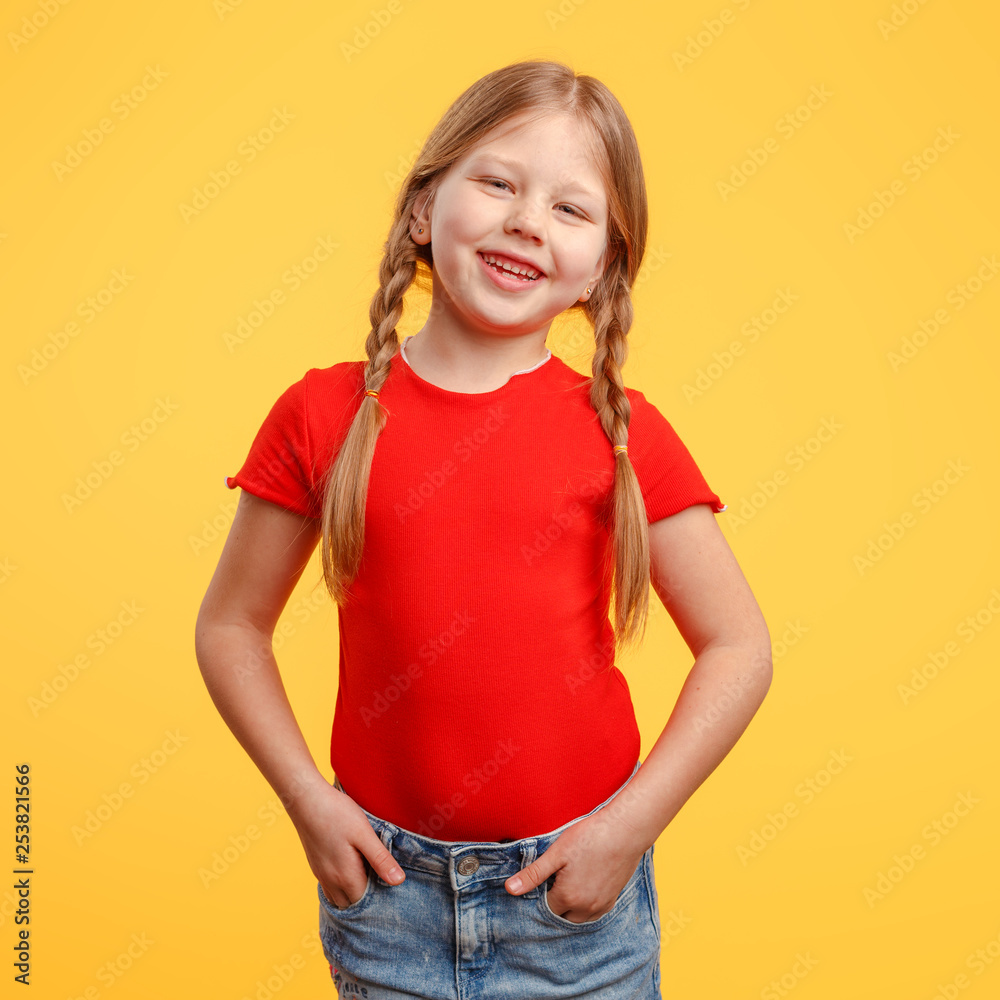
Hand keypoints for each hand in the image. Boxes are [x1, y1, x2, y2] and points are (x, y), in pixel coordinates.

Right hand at [285, 782, 404, 908]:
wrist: (306, 799)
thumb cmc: (336, 813)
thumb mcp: (364, 834)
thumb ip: (380, 859)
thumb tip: (398, 881)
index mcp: (345, 876)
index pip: (366, 902)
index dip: (380, 897)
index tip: (391, 884)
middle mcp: (330, 881)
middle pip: (352, 903)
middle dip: (367, 898)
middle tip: (383, 879)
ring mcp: (320, 874)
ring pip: (339, 898)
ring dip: (353, 893)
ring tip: (369, 874)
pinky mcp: (316, 865)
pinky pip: (330, 887)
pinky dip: (342, 886)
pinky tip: (352, 868)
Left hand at [504, 805, 647, 922]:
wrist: (624, 831)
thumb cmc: (589, 838)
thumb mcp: (556, 853)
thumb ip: (533, 874)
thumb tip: (510, 889)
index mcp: (567, 897)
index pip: (545, 907)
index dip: (541, 892)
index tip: (545, 876)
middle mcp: (585, 908)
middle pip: (561, 915)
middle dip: (555, 902)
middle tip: (555, 878)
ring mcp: (600, 906)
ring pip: (578, 918)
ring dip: (570, 906)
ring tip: (568, 881)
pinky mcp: (612, 900)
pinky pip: (593, 913)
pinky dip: (585, 905)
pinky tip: (584, 884)